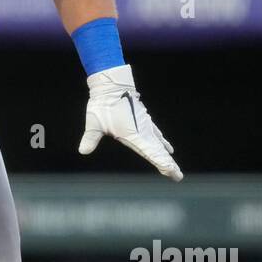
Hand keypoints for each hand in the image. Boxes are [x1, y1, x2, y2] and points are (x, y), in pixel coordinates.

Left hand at [80, 64, 182, 180]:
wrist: (112, 85)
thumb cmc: (103, 104)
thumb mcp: (94, 123)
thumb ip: (91, 138)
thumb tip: (83, 151)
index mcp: (133, 134)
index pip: (151, 152)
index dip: (161, 162)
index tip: (172, 171)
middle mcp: (142, 130)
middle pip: (158, 151)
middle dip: (168, 164)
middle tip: (178, 176)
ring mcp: (144, 124)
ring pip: (159, 143)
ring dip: (166, 155)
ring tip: (174, 166)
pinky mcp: (143, 119)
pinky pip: (156, 133)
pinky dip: (162, 141)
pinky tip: (167, 147)